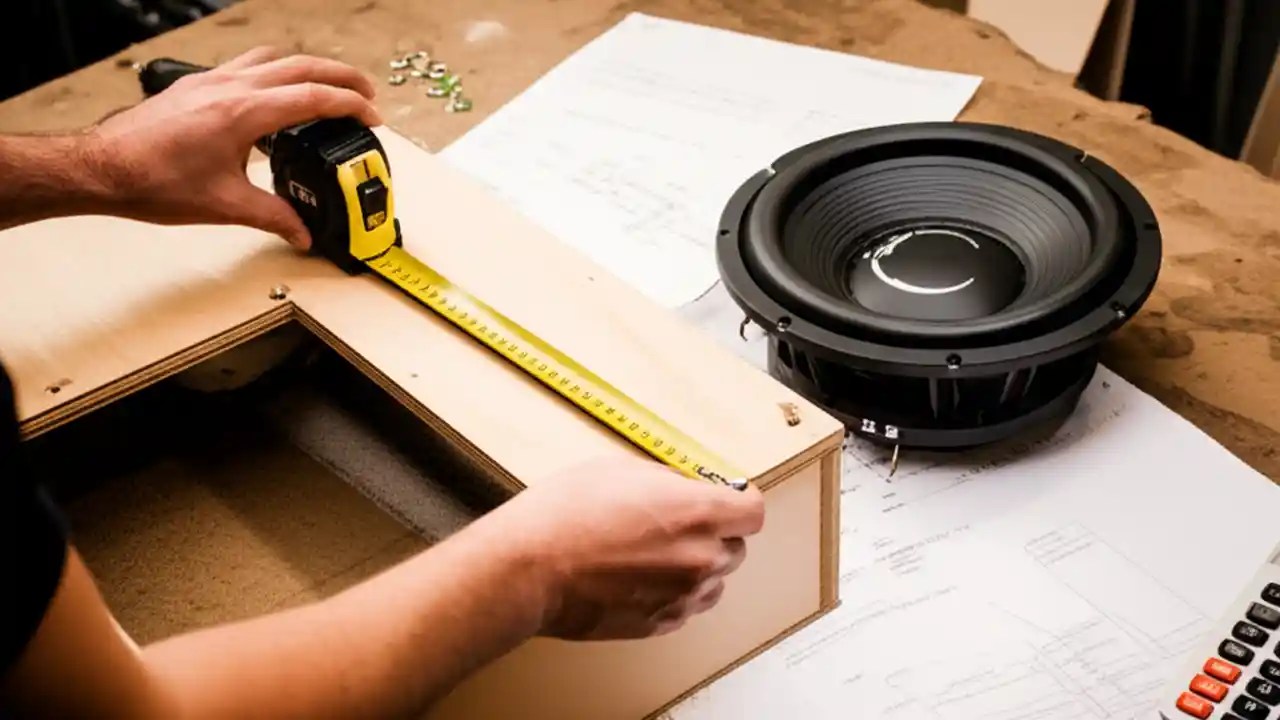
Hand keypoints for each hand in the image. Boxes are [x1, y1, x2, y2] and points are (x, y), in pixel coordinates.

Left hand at [84, 46, 381, 248]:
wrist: (102, 169)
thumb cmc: (151, 180)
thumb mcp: (226, 206)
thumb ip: (274, 217)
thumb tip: (302, 232)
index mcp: (244, 112)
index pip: (313, 97)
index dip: (351, 106)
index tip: (372, 117)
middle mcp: (229, 87)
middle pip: (301, 65)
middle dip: (341, 77)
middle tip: (366, 94)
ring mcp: (211, 81)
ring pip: (273, 58)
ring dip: (307, 67)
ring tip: (326, 86)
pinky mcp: (196, 86)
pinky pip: (246, 66)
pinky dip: (273, 73)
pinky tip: (274, 95)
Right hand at [496, 456, 765, 640]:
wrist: (530, 567)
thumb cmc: (567, 512)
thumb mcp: (621, 468)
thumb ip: (667, 480)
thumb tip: (684, 487)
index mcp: (698, 513)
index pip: (753, 513)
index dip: (739, 503)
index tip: (725, 499)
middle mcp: (700, 558)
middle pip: (736, 549)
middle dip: (713, 534)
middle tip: (675, 523)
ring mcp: (682, 596)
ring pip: (714, 582)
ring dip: (696, 567)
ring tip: (653, 553)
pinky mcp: (660, 624)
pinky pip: (686, 607)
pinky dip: (673, 592)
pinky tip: (638, 577)